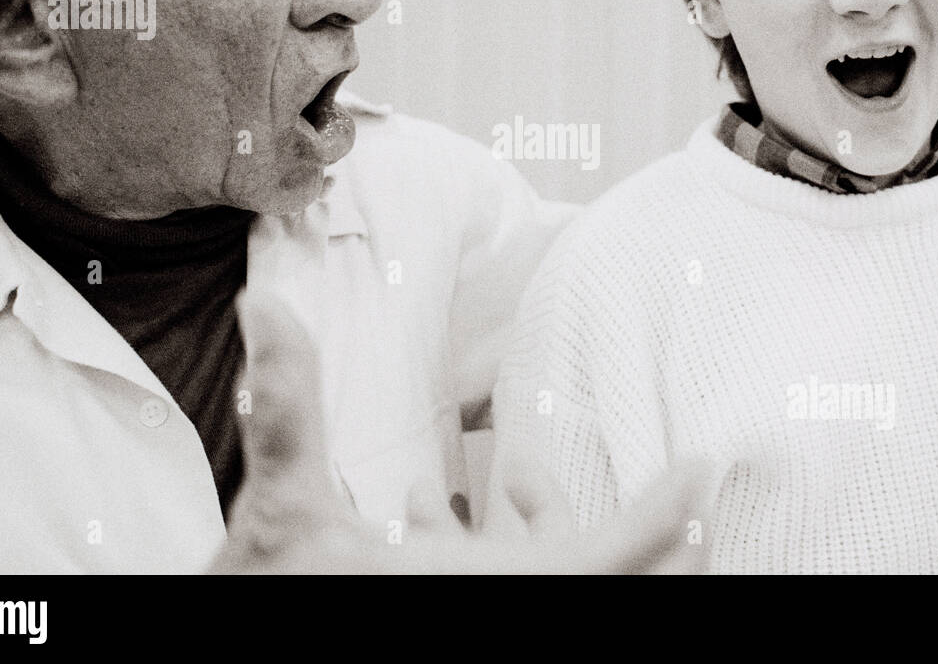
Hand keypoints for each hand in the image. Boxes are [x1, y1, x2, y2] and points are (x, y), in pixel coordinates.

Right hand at [210, 286, 706, 573]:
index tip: (702, 466)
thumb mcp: (282, 509)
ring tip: (515, 470)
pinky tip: (432, 508)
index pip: (612, 553)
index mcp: (484, 588)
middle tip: (679, 485)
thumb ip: (290, 409)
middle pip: (622, 585)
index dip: (665, 508)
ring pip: (573, 587)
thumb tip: (265, 308)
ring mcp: (485, 620)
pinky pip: (516, 587)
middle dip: (660, 537)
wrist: (235, 644)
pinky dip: (509, 547)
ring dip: (573, 533)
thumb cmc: (271, 595)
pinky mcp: (453, 618)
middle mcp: (500, 612)